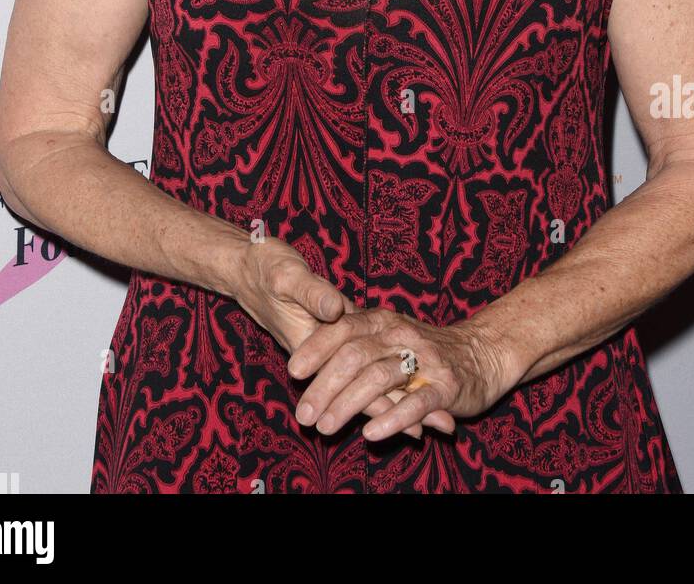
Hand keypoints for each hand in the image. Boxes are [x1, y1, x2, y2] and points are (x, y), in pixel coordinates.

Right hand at [233, 235, 434, 438]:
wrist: (250, 268)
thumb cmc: (266, 269)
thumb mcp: (286, 276)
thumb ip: (311, 292)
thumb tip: (335, 308)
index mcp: (313, 342)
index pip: (354, 382)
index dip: (385, 403)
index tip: (417, 422)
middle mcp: (325, 353)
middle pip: (366, 391)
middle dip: (403, 410)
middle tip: (443, 425)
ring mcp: (333, 345)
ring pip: (368, 381)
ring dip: (399, 400)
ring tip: (435, 420)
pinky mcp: (337, 332)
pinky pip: (364, 362)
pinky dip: (384, 377)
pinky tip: (407, 386)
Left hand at [286, 306, 510, 442]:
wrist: (482, 353)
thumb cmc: (423, 349)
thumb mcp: (388, 334)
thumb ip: (353, 341)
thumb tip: (307, 358)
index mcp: (383, 321)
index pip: (343, 328)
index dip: (317, 348)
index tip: (294, 371)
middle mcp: (401, 336)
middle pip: (355, 355)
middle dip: (325, 386)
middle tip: (303, 414)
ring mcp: (425, 360)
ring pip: (379, 378)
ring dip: (348, 405)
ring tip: (325, 427)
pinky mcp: (446, 387)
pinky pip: (416, 403)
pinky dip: (392, 418)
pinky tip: (371, 434)